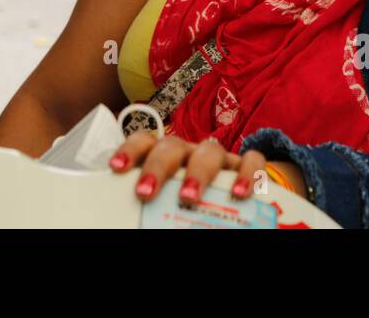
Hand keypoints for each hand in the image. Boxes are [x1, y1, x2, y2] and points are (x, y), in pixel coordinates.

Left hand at [109, 132, 267, 205]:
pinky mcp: (245, 166)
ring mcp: (218, 157)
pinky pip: (251, 160)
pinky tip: (240, 194)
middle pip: (172, 146)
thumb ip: (150, 211)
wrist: (230, 198)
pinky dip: (247, 174)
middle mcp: (189, 152)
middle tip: (146, 193)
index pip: (144, 142)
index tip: (116, 168)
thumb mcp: (165, 203)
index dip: (129, 150)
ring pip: (210, 150)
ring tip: (188, 198)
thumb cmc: (185, 202)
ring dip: (198, 173)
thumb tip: (130, 226)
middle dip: (158, 167)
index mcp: (164, 157)